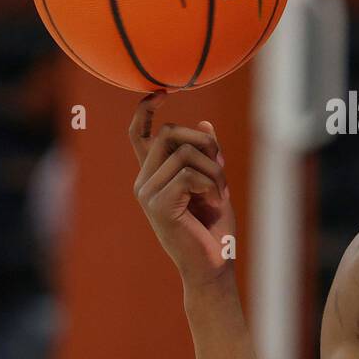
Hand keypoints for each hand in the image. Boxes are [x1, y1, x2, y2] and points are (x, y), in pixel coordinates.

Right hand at [128, 92, 235, 290]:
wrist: (213, 266)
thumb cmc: (214, 229)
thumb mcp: (215, 183)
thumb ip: (208, 156)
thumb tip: (206, 124)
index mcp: (154, 175)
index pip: (139, 135)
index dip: (146, 111)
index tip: (160, 93)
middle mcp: (144, 182)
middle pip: (170, 134)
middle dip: (204, 143)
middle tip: (220, 169)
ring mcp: (147, 194)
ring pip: (185, 153)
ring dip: (214, 170)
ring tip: (219, 193)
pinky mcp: (158, 205)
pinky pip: (189, 174)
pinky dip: (211, 184)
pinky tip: (215, 202)